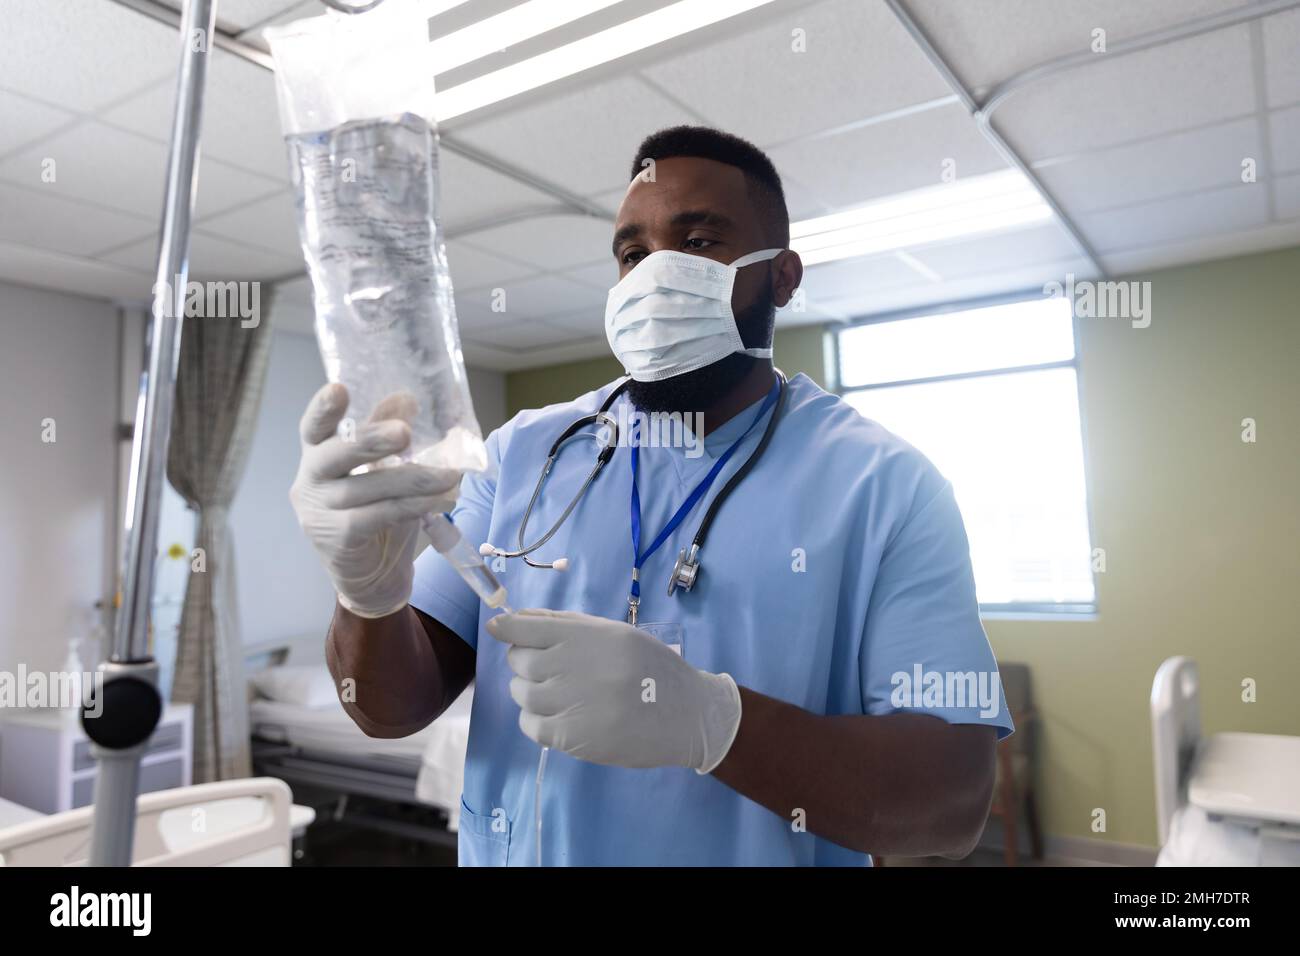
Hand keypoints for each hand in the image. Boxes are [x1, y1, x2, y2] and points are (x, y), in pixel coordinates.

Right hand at [290, 383, 460, 618]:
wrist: (373, 576)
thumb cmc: (377, 513)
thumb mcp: (383, 470)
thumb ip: (388, 436)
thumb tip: (407, 397)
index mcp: (317, 455)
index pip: (313, 427)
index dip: (323, 408)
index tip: (339, 388)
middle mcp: (311, 481)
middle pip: (333, 454)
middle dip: (370, 441)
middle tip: (403, 432)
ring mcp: (319, 512)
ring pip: (367, 489)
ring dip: (413, 480)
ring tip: (449, 475)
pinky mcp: (338, 539)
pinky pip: (380, 516)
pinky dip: (414, 506)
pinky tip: (440, 499)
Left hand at [486, 609, 741, 772]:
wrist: (686, 714)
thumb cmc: (651, 668)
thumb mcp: (615, 634)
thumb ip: (567, 625)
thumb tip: (518, 618)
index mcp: (585, 635)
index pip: (526, 626)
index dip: (506, 627)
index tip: (498, 628)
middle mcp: (572, 665)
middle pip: (520, 660)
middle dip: (525, 661)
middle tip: (549, 669)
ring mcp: (569, 702)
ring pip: (522, 693)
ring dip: (532, 691)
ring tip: (561, 694)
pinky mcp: (569, 737)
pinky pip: (530, 724)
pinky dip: (536, 719)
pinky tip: (559, 716)